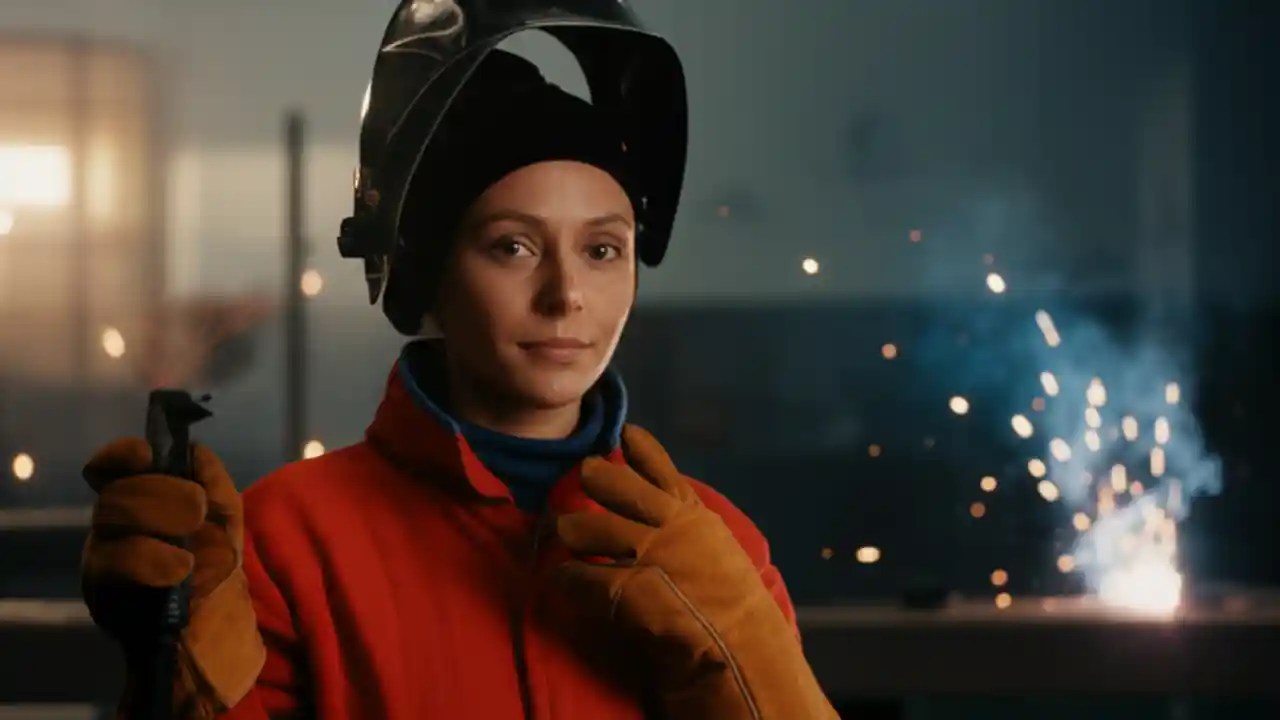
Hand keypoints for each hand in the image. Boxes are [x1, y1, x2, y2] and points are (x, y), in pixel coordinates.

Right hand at [82, 438, 263, 717]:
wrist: (212, 628)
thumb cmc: (215, 564)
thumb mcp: (225, 518)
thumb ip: (213, 481)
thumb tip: (194, 449)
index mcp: (140, 498)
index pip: (111, 466)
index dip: (122, 455)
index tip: (148, 454)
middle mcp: (113, 523)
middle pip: (118, 491)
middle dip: (161, 492)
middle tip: (198, 509)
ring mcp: (102, 555)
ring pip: (110, 519)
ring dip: (157, 521)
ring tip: (193, 541)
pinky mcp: (102, 588)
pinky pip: (114, 563)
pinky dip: (151, 559)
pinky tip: (179, 569)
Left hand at [555, 426, 837, 718]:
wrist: (740, 647)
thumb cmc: (734, 606)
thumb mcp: (720, 552)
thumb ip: (695, 532)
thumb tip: (673, 519)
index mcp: (694, 519)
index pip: (664, 473)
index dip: (643, 451)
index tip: (626, 433)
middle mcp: (669, 527)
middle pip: (620, 488)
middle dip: (598, 477)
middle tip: (584, 474)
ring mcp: (647, 554)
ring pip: (590, 529)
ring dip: (574, 531)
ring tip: (565, 533)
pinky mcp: (626, 587)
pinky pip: (579, 576)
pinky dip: (566, 577)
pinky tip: (560, 578)